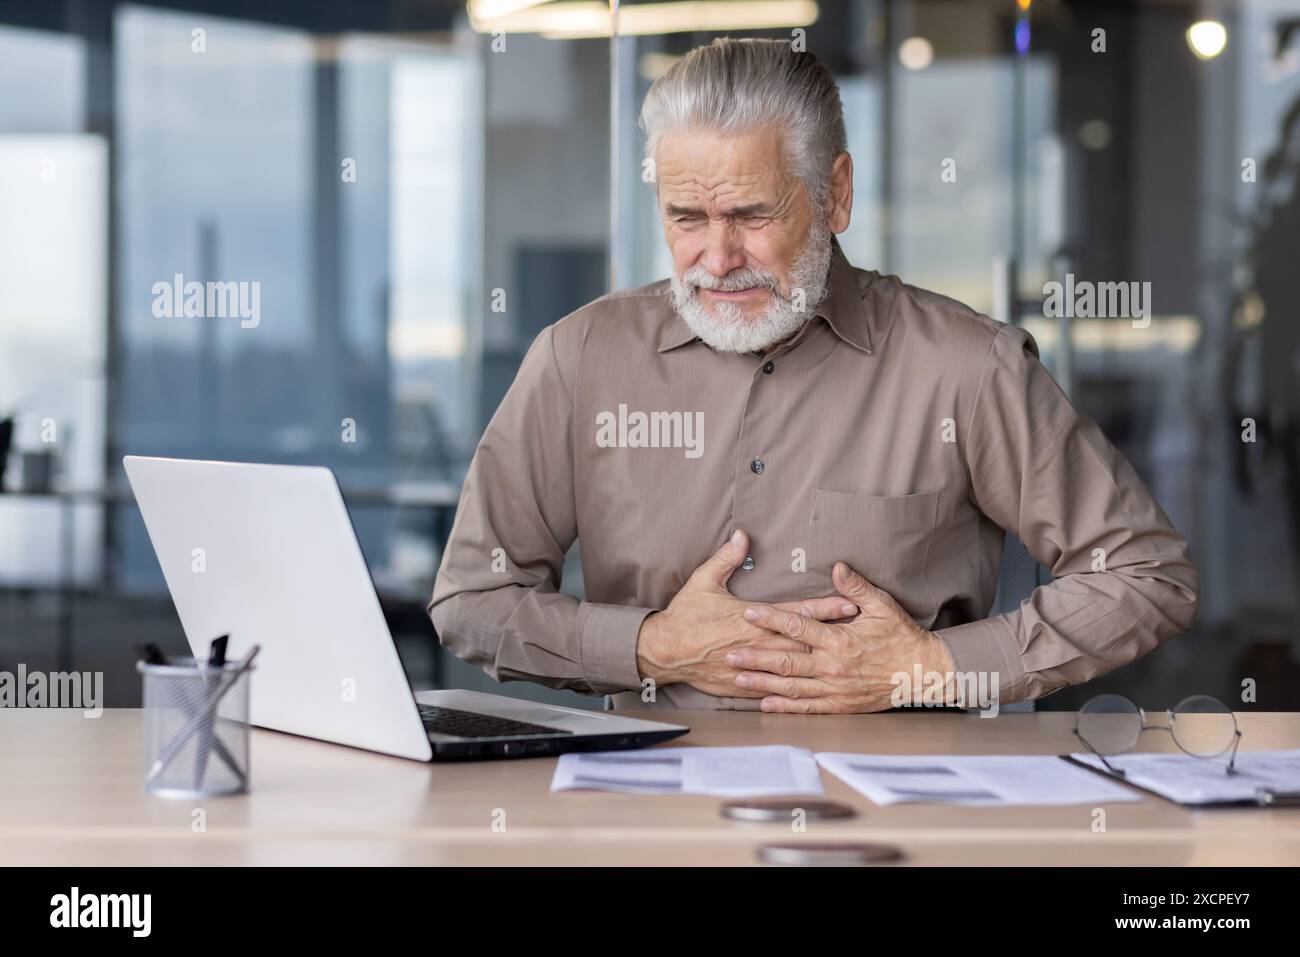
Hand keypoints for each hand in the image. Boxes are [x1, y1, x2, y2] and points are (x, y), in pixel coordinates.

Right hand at [636, 530, 859, 698]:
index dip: (827, 608)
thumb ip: (726, 558)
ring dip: (820, 663)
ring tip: (848, 664)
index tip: (851, 605)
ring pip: (794, 667)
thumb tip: (742, 536)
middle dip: (835, 637)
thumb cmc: (684, 616)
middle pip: (805, 639)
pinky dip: (795, 690)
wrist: (664, 651)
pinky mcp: (743, 684)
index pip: (798, 612)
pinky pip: (774, 689)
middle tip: (862, 636)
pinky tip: (814, 693)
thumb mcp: (703, 581)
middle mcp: (758, 643)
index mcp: (753, 618)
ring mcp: (752, 666)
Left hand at [727, 562, 955, 712]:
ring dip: (763, 683)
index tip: (748, 613)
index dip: (771, 619)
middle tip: (728, 654)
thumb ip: (856, 587)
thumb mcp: (882, 606)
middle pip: (786, 661)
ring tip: (738, 679)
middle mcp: (833, 666)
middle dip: (755, 657)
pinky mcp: (840, 705)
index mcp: (840, 640)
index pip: (798, 627)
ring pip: (791, 687)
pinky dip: (785, 707)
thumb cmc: (902, 636)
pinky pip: (808, 708)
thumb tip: (836, 566)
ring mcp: (835, 689)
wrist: (922, 673)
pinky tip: (765, 705)